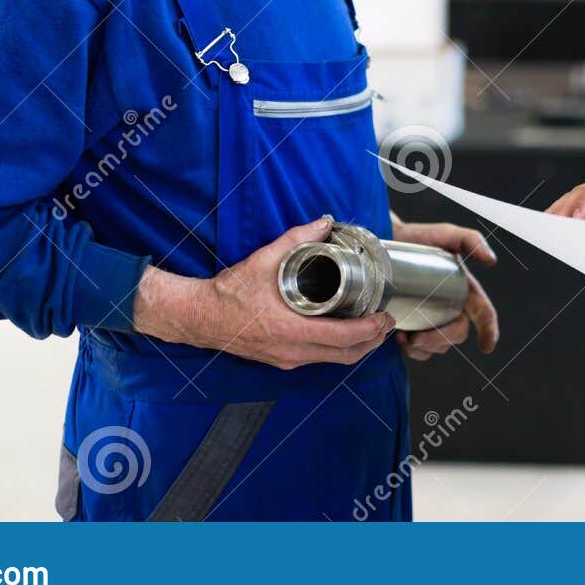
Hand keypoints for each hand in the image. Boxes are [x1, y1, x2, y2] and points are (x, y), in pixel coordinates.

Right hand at [133, 219, 392, 369]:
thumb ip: (297, 239)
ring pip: (333, 361)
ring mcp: (287, 360)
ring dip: (356, 348)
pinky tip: (342, 333)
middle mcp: (292, 352)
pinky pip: (318, 359)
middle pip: (345, 356)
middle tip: (385, 323)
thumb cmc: (229, 293)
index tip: (384, 318)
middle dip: (371, 342)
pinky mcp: (281, 360)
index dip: (370, 330)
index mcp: (291, 330)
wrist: (200, 317)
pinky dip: (337, 349)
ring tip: (370, 329)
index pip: (343, 338)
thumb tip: (324, 223)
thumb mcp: (264, 260)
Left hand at [390, 220, 499, 359]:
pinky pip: (420, 349)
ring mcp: (432, 317)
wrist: (387, 240)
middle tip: (417, 338)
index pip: (483, 313)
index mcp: (465, 289)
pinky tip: (400, 339)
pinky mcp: (414, 324)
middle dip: (440, 340)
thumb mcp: (446, 234)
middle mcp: (452, 306)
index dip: (489, 330)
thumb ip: (471, 240)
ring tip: (405, 338)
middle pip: (457, 333)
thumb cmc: (419, 238)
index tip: (485, 346)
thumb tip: (491, 260)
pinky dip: (413, 350)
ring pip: (439, 345)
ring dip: (424, 348)